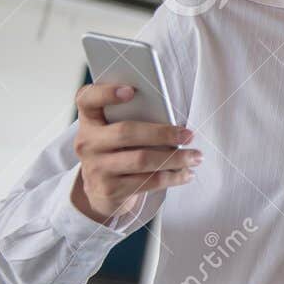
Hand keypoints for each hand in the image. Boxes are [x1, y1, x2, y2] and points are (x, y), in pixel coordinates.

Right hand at [71, 83, 201, 225]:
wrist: (102, 192)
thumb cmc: (119, 152)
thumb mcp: (117, 133)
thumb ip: (134, 120)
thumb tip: (173, 118)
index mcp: (89, 121)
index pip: (87, 99)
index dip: (106, 93)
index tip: (131, 90)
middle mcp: (87, 143)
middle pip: (126, 132)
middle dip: (163, 133)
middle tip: (189, 135)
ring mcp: (96, 168)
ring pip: (141, 159)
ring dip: (175, 158)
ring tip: (196, 156)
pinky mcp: (110, 190)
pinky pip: (148, 181)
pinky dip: (172, 177)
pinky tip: (186, 173)